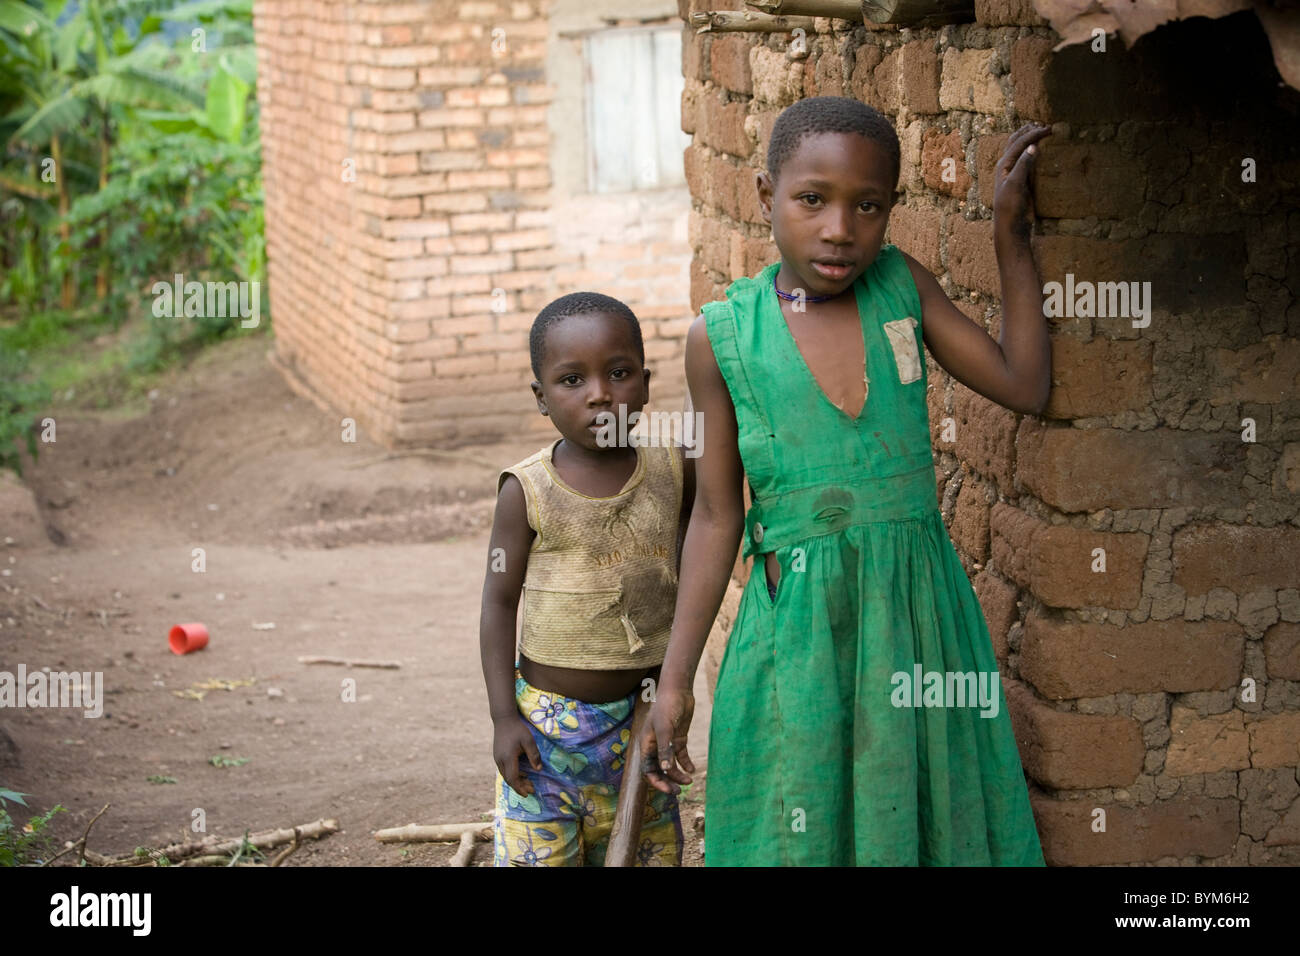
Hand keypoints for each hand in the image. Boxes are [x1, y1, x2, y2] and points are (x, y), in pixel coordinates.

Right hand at [493, 715, 541, 796]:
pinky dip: (513, 774)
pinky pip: (504, 770)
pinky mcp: (497, 756)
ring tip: (528, 782)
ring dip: (517, 781)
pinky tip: (522, 773)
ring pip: (506, 775)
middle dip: (520, 786)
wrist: (503, 719)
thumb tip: (538, 770)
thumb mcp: (529, 741)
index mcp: (508, 758)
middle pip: (509, 779)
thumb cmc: (517, 729)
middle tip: (532, 790)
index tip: (528, 793)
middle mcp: (500, 760)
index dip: (520, 788)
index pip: (513, 778)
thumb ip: (534, 755)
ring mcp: (497, 758)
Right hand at [642, 682, 695, 794]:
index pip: (648, 770)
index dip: (657, 782)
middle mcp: (655, 746)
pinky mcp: (678, 738)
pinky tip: (692, 769)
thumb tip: (666, 769)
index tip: (669, 790)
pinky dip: (685, 763)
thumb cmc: (667, 707)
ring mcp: (667, 742)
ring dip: (678, 774)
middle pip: (659, 770)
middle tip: (679, 792)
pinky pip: (680, 755)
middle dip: (668, 781)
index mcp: (647, 745)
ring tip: (689, 781)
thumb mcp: (665, 729)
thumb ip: (665, 749)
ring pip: (671, 764)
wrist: (678, 691)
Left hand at [993, 123, 1051, 240]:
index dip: (1033, 134)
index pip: (1019, 143)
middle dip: (1030, 132)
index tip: (1049, 128)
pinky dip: (1037, 154)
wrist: (1012, 226)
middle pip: (1017, 143)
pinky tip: (1046, 151)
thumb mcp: (1015, 185)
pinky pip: (1030, 163)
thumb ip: (1023, 165)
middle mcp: (1008, 167)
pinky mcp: (1023, 182)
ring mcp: (1016, 174)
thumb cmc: (1010, 207)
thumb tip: (1033, 146)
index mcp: (1003, 165)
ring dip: (1032, 140)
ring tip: (1044, 132)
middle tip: (1045, 125)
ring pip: (1023, 151)